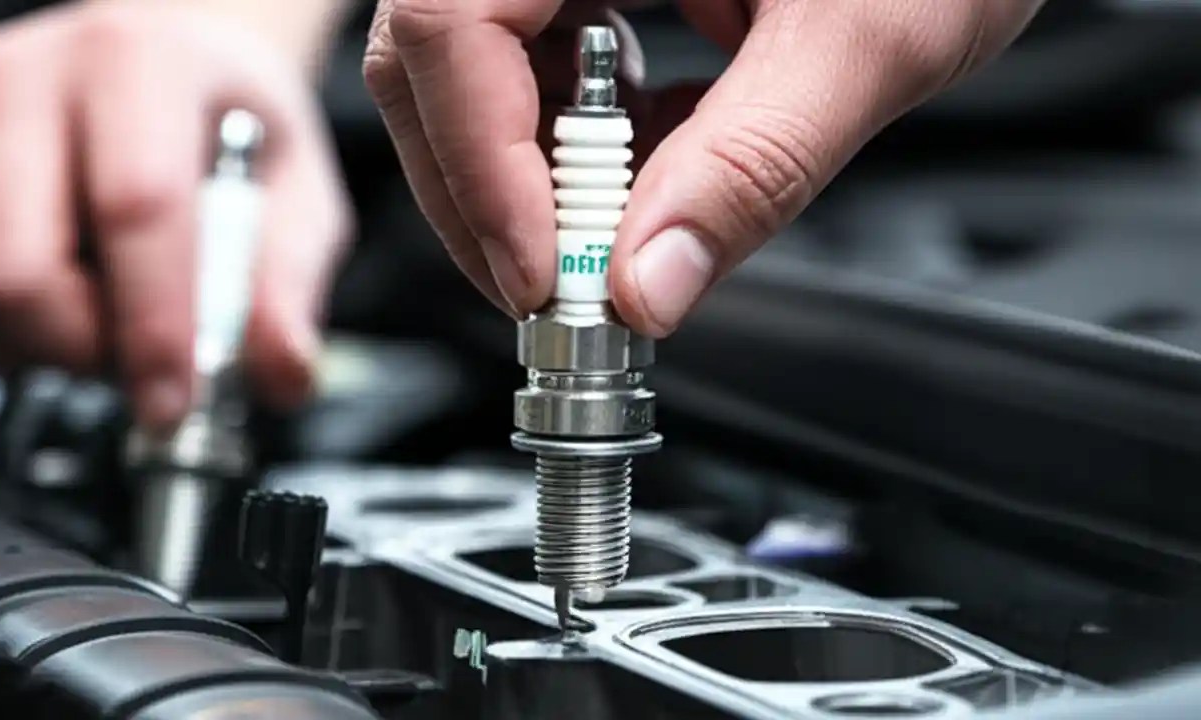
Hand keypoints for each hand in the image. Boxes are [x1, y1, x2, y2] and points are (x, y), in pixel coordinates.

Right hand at [0, 1, 350, 430]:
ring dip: (19, 350)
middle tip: (136, 365)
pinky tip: (37, 321)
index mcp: (138, 61)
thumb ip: (286, 286)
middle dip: (81, 351)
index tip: (173, 401)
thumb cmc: (234, 129)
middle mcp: (24, 73)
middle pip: (14, 268)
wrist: (169, 64)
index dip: (155, 326)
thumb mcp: (298, 197)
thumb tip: (282, 371)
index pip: (135, 206)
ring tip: (89, 334)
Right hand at [364, 0, 1040, 334]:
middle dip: (485, 191)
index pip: (449, 19)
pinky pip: (544, 62)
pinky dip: (582, 143)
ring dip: (532, 176)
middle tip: (559, 286)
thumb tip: (648, 282)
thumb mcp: (869, 36)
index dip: (476, 161)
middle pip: (436, 53)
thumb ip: (755, 163)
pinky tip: (648, 172)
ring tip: (611, 236)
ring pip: (475, 70)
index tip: (543, 271)